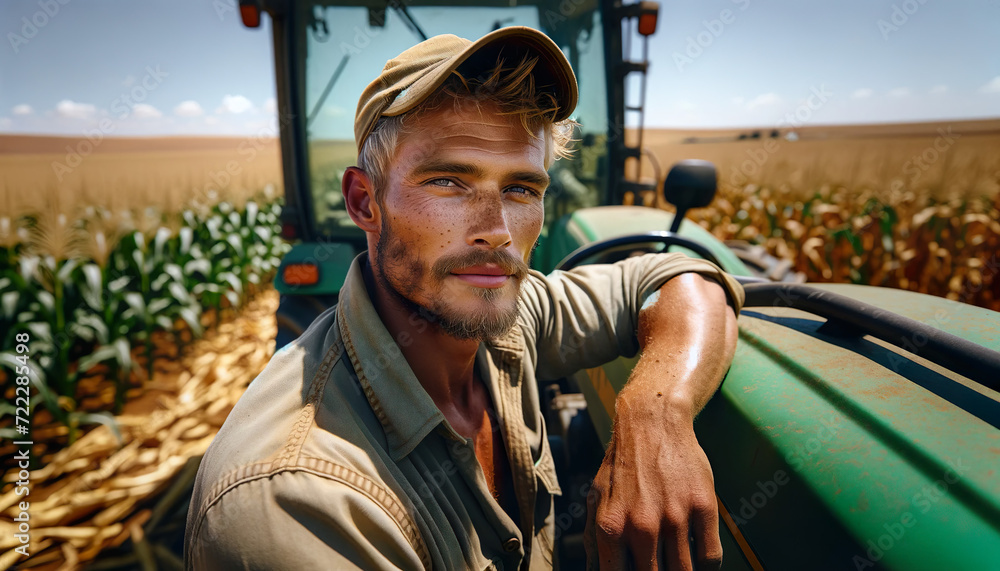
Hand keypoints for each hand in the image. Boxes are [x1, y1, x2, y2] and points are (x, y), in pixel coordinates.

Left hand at [584, 395, 721, 570]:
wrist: (651, 423)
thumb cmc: (623, 463)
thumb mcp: (596, 499)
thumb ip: (594, 541)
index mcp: (611, 527)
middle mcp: (642, 526)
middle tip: (657, 566)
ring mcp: (675, 517)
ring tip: (675, 561)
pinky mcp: (703, 507)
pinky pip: (710, 558)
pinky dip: (705, 566)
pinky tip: (695, 557)